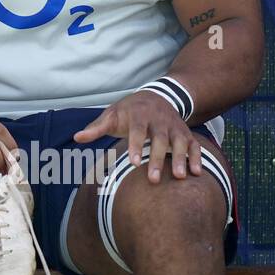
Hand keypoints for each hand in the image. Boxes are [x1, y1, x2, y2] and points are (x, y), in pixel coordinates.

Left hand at [73, 91, 203, 182]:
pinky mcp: (185, 133)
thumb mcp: (111, 115)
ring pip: (179, 142)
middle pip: (160, 139)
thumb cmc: (128, 111)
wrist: (156, 95)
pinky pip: (194, 144)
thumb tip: (77, 137)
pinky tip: (197, 173)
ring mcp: (174, 126)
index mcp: (138, 115)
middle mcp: (159, 120)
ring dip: (180, 159)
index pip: (138, 131)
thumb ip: (96, 128)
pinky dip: (197, 157)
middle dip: (157, 158)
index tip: (133, 162)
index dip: (136, 146)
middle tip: (153, 179)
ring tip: (179, 177)